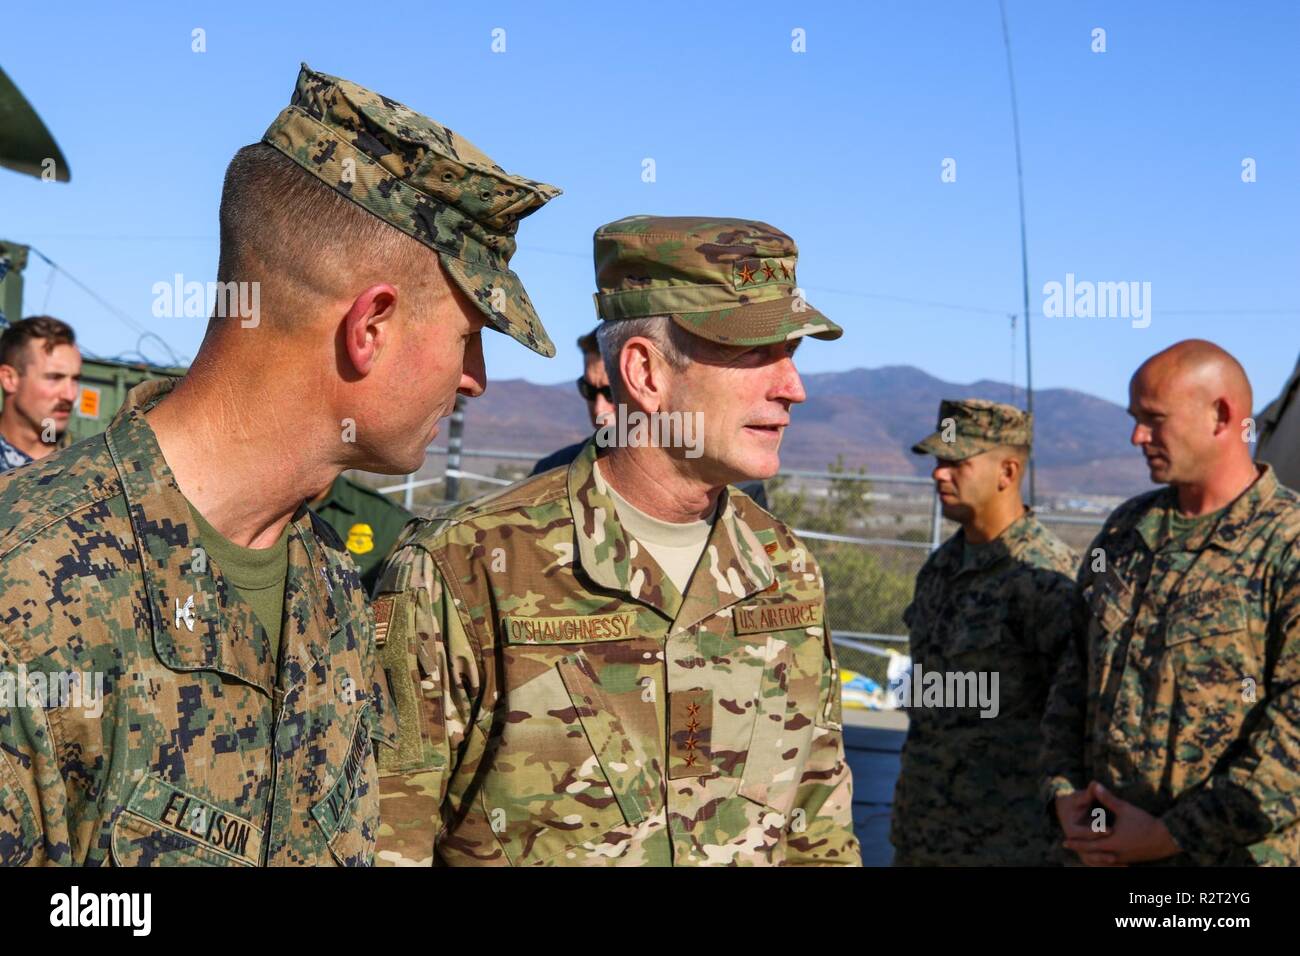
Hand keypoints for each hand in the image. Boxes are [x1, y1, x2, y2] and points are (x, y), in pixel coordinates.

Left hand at [1062, 781, 1179, 865]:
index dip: (1076, 842)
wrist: (1167, 839)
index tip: (1064, 840)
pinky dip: (1105, 859)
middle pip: (1093, 854)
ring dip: (1093, 855)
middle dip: (1080, 849)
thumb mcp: (1125, 809)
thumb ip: (1108, 798)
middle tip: (1067, 845)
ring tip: (1083, 851)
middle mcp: (1116, 854)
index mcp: (1111, 843)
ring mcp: (1124, 859)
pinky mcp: (1131, 860)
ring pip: (1104, 860)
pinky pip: (1114, 862)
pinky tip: (1104, 857)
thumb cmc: (1145, 823)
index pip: (1088, 844)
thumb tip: (1095, 784)